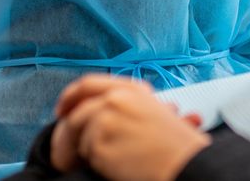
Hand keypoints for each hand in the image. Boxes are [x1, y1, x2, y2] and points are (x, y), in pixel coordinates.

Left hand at [51, 75, 208, 180]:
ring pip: (78, 134)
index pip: (89, 84)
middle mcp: (115, 100)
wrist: (185, 164)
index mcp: (130, 90)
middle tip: (63, 139)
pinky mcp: (100, 144)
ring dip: (83, 148)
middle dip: (66, 125)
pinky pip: (84, 153)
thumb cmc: (177, 145)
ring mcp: (106, 121)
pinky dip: (90, 161)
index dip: (71, 95)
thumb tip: (100, 112)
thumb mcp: (155, 112)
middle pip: (78, 110)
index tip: (63, 107)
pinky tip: (104, 165)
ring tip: (97, 158)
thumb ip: (128, 105)